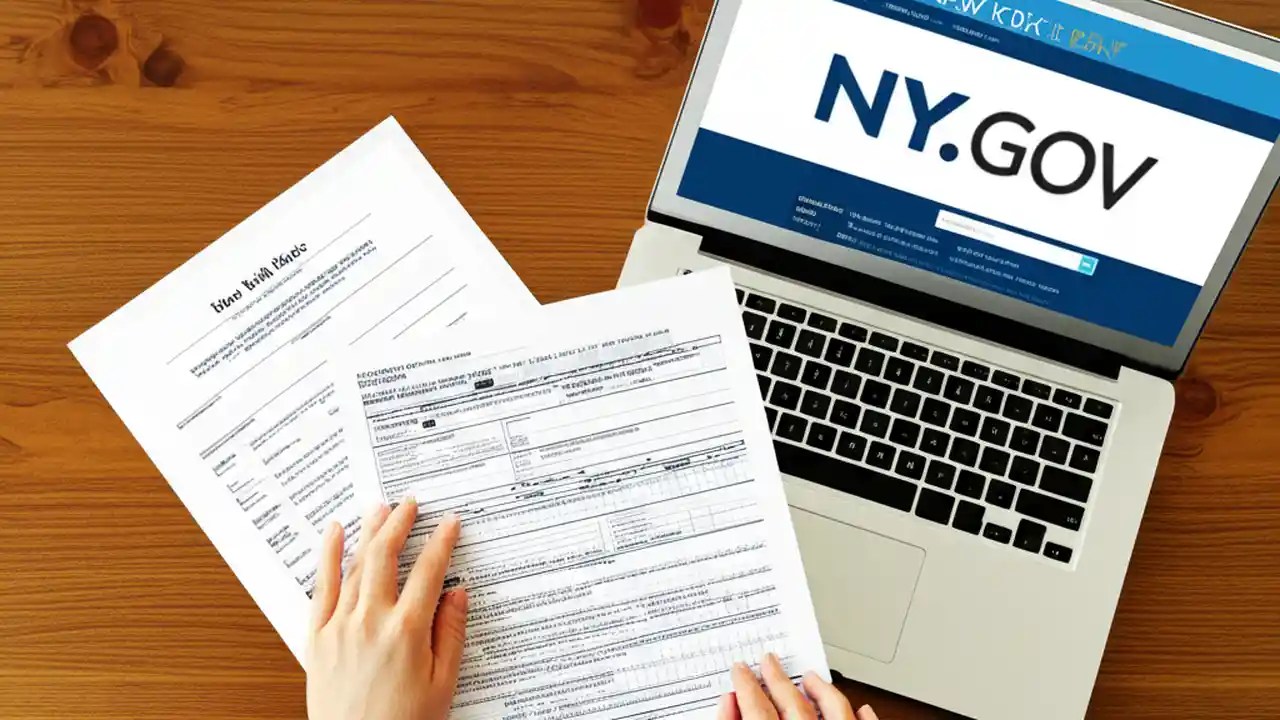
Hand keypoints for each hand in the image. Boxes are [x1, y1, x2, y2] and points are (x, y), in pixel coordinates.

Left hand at [306, 500, 467, 719]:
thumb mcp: (442, 684)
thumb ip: (450, 634)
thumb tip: (458, 594)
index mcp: (407, 631)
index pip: (429, 571)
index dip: (441, 541)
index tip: (450, 523)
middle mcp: (371, 621)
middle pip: (386, 556)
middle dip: (400, 523)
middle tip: (410, 503)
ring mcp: (340, 626)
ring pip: (355, 564)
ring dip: (368, 532)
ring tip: (379, 508)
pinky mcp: (317, 637)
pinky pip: (321, 586)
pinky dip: (328, 556)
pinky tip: (334, 534)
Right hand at [717, 653, 877, 719]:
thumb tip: (726, 705)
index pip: (758, 709)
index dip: (746, 685)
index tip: (740, 670)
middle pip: (794, 704)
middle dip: (778, 679)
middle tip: (768, 660)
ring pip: (836, 711)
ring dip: (822, 691)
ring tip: (811, 678)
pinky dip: (863, 718)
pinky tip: (862, 708)